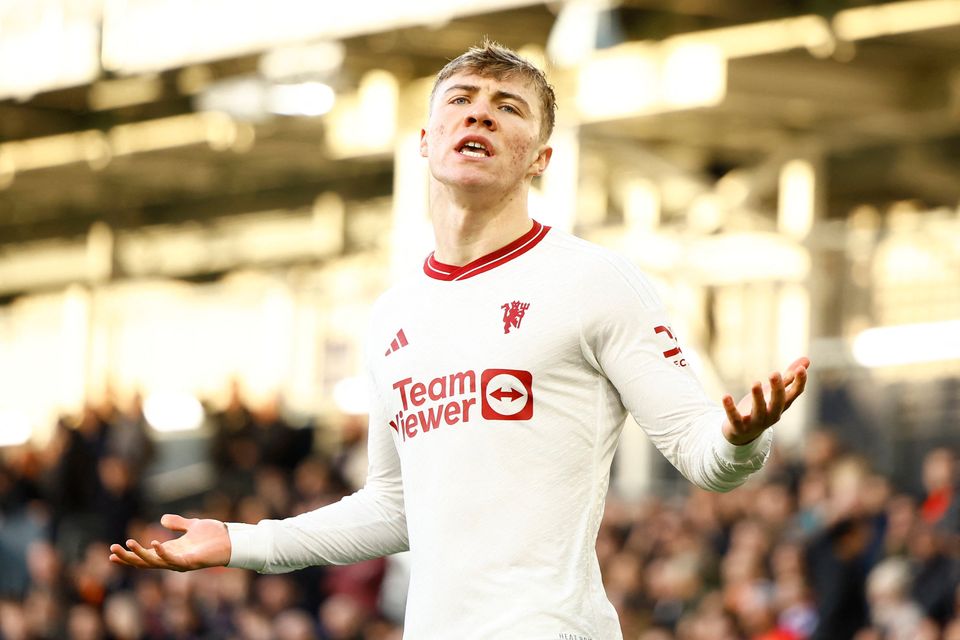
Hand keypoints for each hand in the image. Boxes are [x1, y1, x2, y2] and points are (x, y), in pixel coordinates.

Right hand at [109, 514, 230, 571]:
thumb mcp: (192, 526)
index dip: (129, 555)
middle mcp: (172, 559)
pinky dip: (162, 553)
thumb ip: (177, 523)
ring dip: (140, 555)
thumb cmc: (214, 535)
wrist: (232, 540)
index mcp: (170, 551)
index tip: (111, 552)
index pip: (144, 556)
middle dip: (128, 557)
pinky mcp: (190, 562)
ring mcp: (180, 562)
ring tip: (128, 543)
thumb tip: (162, 519)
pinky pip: (173, 559)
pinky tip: (153, 543)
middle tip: (111, 550)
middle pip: (144, 562)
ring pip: (154, 562)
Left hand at [721, 357, 809, 445]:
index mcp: (781, 406)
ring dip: (758, 397)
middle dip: (777, 389)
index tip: (801, 369)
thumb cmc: (761, 409)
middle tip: (775, 373)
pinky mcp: (739, 427)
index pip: (794, 394)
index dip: (800, 383)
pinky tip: (726, 396)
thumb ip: (788, 378)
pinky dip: (730, 408)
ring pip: (759, 411)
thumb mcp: (774, 393)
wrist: (742, 434)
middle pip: (778, 403)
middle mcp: (771, 415)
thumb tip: (806, 359)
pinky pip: (735, 419)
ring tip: (755, 383)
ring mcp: (756, 423)